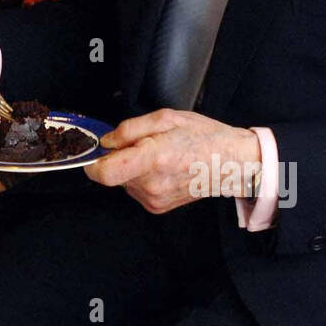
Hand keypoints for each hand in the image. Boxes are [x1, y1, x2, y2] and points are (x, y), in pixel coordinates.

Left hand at [85, 109, 260, 213]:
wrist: (232, 163)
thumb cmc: (203, 136)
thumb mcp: (166, 117)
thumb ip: (130, 129)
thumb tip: (106, 142)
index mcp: (153, 158)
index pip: (105, 173)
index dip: (93, 162)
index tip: (97, 151)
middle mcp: (152, 184)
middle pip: (112, 174)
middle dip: (119, 158)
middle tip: (142, 144)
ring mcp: (155, 199)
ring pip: (123, 181)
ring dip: (131, 168)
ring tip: (158, 156)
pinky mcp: (157, 207)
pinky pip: (135, 189)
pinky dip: (141, 178)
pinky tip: (162, 169)